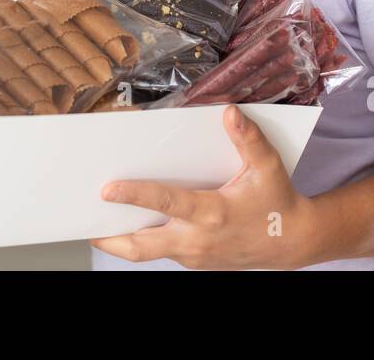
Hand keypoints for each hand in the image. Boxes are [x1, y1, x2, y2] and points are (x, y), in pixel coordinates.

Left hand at [89, 104, 314, 269]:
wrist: (290, 243)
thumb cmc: (276, 201)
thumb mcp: (268, 167)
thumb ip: (249, 140)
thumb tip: (230, 114)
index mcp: (212, 213)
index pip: (166, 204)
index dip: (135, 196)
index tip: (107, 190)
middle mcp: (197, 240)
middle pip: (141, 246)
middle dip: (110, 238)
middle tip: (83, 221)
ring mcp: (193, 255)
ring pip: (147, 252)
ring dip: (122, 239)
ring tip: (96, 219)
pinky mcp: (194, 261)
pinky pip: (161, 251)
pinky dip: (142, 239)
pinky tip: (129, 222)